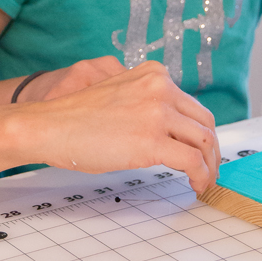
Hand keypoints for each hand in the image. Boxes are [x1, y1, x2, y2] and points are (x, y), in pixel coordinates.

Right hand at [17, 60, 220, 194]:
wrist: (50, 126)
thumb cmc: (76, 119)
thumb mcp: (120, 95)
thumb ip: (146, 103)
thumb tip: (169, 132)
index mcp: (153, 74)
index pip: (191, 105)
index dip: (201, 131)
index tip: (202, 149)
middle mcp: (160, 87)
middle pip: (204, 121)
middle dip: (211, 149)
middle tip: (210, 168)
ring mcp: (157, 113)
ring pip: (204, 142)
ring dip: (209, 165)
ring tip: (205, 181)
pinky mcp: (153, 141)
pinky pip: (192, 161)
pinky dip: (200, 177)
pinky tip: (196, 186)